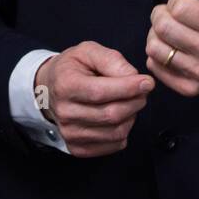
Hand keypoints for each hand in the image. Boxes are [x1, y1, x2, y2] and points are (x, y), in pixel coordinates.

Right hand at [33, 41, 153, 157]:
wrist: (50, 88)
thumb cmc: (72, 67)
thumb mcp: (89, 50)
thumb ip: (112, 60)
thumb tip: (133, 76)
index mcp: (66, 85)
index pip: (100, 92)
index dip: (128, 88)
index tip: (148, 82)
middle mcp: (65, 112)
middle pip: (111, 114)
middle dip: (135, 102)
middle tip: (143, 91)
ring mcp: (69, 133)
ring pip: (115, 132)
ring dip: (131, 117)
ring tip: (130, 102)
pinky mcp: (77, 148)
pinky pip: (112, 146)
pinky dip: (124, 132)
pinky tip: (121, 117)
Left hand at [145, 0, 198, 97]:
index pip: (178, 6)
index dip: (175, 0)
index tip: (183, 3)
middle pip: (163, 27)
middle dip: (160, 15)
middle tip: (168, 15)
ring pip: (154, 48)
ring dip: (156, 35)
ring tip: (169, 31)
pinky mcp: (190, 88)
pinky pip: (154, 67)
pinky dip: (157, 55)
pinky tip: (170, 48)